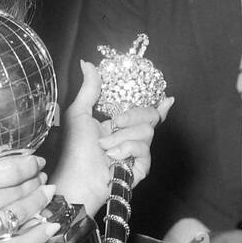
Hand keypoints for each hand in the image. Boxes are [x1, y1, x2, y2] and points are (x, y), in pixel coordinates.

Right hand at [0, 153, 53, 242]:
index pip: (7, 170)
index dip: (28, 164)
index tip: (35, 161)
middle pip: (19, 190)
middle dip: (36, 181)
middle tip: (42, 178)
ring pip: (22, 214)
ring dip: (40, 202)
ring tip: (48, 194)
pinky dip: (39, 236)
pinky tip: (51, 227)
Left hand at [52, 57, 171, 215]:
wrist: (76, 179)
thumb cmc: (74, 150)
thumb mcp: (79, 113)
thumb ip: (89, 88)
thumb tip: (87, 63)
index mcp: (117, 125)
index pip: (142, 112)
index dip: (157, 106)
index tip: (168, 99)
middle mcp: (128, 138)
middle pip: (149, 116)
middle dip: (131, 117)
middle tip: (113, 124)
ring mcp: (136, 153)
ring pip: (147, 132)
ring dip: (121, 138)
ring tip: (105, 149)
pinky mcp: (140, 168)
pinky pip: (145, 150)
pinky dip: (127, 151)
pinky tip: (113, 159)